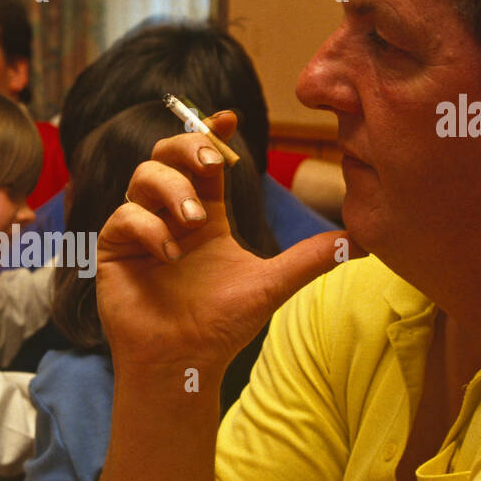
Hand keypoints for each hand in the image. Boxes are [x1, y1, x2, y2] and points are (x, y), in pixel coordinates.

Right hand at [95, 111, 359, 372]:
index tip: (230, 118)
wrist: (185, 362)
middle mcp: (170, 214)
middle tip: (210, 162)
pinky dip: (148, 227)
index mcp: (205, 214)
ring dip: (171, 190)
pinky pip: (124, 216)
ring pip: (143, 176)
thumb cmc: (222, 326)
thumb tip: (366, 242)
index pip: (205, 160)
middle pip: (167, 153)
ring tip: (194, 222)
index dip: (213, 133)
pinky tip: (169, 254)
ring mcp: (140, 228)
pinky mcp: (114, 248)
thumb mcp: (272, 284)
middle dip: (187, 146)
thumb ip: (312, 258)